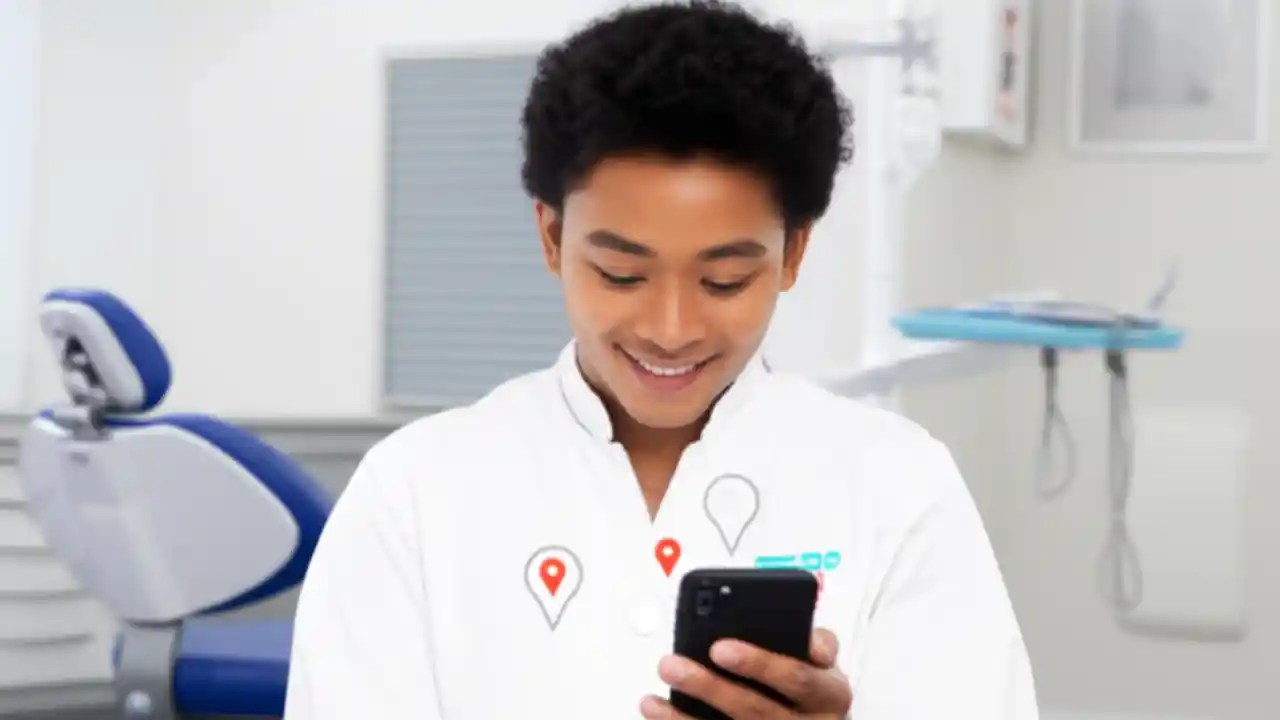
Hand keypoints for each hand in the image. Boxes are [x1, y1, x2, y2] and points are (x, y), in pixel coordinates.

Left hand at [641, 629, 852, 718]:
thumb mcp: (826, 663)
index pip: (796, 678)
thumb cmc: (814, 687)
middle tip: (674, 664)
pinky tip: (658, 712)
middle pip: (754, 709)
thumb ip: (817, 642)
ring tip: (653, 695)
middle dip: (709, 687)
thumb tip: (808, 638)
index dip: (759, 664)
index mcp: (829, 694)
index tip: (719, 647)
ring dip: (683, 717)